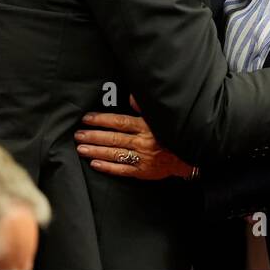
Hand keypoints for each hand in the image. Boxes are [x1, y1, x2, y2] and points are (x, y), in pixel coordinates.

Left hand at [75, 96, 193, 179]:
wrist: (191, 156)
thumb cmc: (175, 134)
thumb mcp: (162, 117)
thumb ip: (145, 107)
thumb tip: (131, 96)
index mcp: (147, 127)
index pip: (120, 122)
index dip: (102, 120)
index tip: (87, 119)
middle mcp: (143, 142)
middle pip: (113, 138)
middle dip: (94, 136)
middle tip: (78, 134)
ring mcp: (143, 158)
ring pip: (114, 153)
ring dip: (96, 150)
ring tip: (81, 148)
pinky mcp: (144, 172)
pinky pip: (122, 169)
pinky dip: (108, 167)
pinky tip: (95, 163)